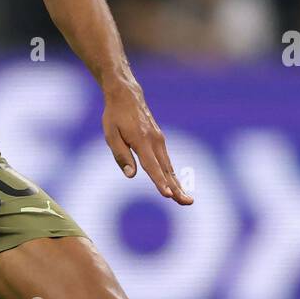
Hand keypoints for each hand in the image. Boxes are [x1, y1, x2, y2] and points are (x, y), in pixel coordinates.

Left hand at [102, 79, 192, 204]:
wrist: (127, 95)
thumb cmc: (115, 116)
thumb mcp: (111, 135)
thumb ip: (121, 155)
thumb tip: (131, 175)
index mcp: (141, 141)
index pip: (152, 167)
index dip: (159, 182)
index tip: (168, 194)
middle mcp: (155, 142)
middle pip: (166, 170)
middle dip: (177, 188)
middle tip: (188, 203)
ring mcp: (159, 141)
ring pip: (169, 167)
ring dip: (178, 184)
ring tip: (186, 200)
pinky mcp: (159, 140)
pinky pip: (166, 161)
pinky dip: (172, 175)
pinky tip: (176, 186)